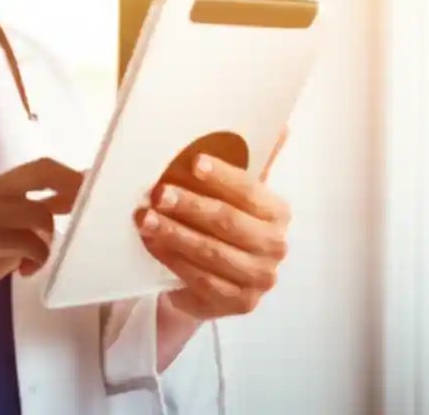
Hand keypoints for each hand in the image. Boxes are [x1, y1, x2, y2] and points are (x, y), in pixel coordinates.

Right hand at [0, 158, 80, 363]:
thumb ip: (19, 223)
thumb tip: (60, 219)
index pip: (40, 168)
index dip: (71, 175)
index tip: (94, 192)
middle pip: (44, 172)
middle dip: (74, 188)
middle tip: (88, 214)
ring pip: (40, 214)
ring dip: (47, 241)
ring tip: (34, 261)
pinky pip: (29, 244)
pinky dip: (36, 261)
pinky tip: (22, 273)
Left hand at [136, 129, 290, 322]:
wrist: (213, 279)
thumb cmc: (221, 225)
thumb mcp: (235, 193)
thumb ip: (254, 161)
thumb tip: (282, 125)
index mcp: (277, 212)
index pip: (250, 190)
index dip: (223, 176)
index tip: (194, 162)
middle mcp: (275, 246)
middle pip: (229, 222)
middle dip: (190, 206)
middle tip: (158, 193)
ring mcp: (259, 278)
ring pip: (212, 253)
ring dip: (174, 234)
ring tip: (146, 218)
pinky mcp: (239, 302)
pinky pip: (201, 279)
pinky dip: (172, 260)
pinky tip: (152, 244)